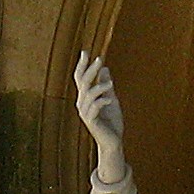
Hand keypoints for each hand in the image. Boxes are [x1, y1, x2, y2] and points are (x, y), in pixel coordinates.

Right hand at [72, 52, 128, 183]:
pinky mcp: (91, 121)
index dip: (82, 65)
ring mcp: (85, 113)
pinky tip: (110, 99)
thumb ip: (106, 86)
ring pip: (88, 94)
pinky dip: (102, 101)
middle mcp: (82, 104)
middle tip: (99, 59)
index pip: (80, 78)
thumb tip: (104, 68)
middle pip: (83, 82)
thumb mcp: (111, 99)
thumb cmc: (111, 122)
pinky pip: (94, 107)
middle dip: (90, 70)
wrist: (113, 142)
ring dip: (100, 87)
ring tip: (110, 84)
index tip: (85, 52)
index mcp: (86, 98)